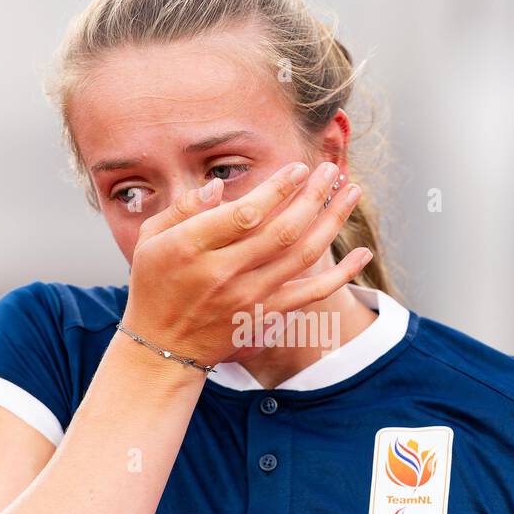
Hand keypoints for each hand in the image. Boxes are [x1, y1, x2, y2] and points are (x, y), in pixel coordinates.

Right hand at [120, 160, 370, 366]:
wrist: (164, 345)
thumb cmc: (155, 282)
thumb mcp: (151, 238)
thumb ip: (184, 208)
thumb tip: (218, 185)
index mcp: (192, 247)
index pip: (245, 213)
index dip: (278, 188)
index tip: (299, 168)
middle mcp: (223, 273)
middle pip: (282, 231)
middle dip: (314, 196)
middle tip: (332, 171)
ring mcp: (248, 297)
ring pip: (302, 256)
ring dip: (332, 222)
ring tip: (351, 193)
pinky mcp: (265, 315)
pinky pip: (311, 294)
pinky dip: (341, 275)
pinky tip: (362, 254)